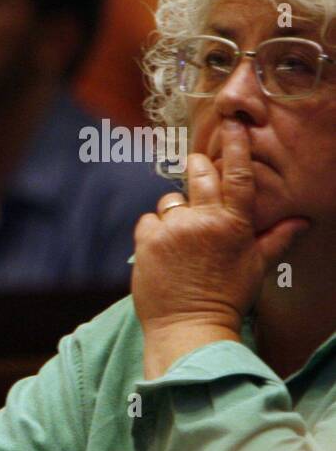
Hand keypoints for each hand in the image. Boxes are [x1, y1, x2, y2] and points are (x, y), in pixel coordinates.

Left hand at [133, 118, 308, 339]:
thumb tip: (303, 220)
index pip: (237, 175)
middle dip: (197, 168)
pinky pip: (149, 220)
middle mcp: (204, 220)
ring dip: (175, 213)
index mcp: (234, 224)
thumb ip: (277, 238)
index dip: (235, 146)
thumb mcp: (257, 266)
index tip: (233, 124)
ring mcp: (173, 229)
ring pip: (170, 201)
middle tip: (197, 171)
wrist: (190, 325)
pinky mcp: (147, 240)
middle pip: (199, 175)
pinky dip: (154, 230)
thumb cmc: (227, 297)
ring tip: (182, 240)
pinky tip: (164, 251)